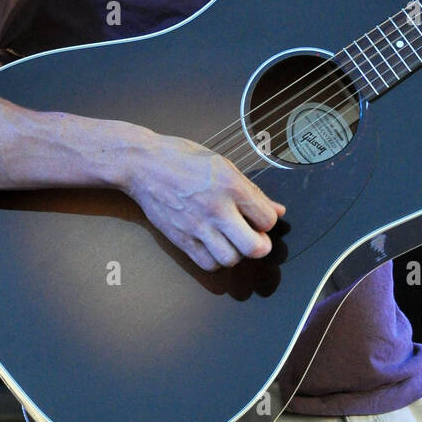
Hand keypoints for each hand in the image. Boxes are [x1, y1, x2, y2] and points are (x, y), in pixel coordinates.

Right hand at [123, 129, 284, 271]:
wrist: (143, 165)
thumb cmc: (182, 158)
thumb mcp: (223, 165)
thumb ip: (252, 191)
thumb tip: (278, 210)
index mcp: (232, 186)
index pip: (267, 219)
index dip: (268, 221)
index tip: (260, 218)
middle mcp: (217, 209)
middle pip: (254, 248)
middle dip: (260, 245)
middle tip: (255, 237)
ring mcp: (198, 227)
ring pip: (230, 259)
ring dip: (236, 252)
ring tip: (231, 240)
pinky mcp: (181, 239)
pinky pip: (207, 264)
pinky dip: (215, 260)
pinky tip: (213, 245)